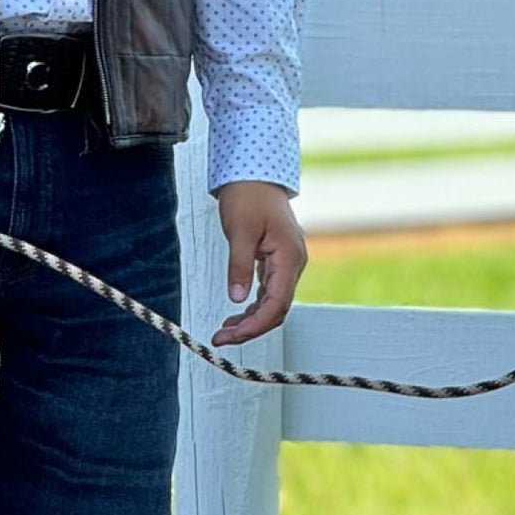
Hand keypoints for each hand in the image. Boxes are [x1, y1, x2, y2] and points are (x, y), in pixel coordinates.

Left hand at [211, 180, 306, 346]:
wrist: (255, 176)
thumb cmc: (249, 196)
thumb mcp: (240, 231)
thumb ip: (239, 266)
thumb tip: (237, 299)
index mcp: (290, 256)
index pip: (278, 303)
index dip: (256, 324)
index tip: (233, 335)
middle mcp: (293, 263)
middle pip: (277, 309)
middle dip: (251, 328)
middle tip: (221, 338)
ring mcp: (287, 264)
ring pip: (274, 303)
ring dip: (251, 320)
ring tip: (224, 331)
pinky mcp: (277, 262)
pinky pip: (269, 292)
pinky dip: (254, 307)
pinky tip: (236, 315)